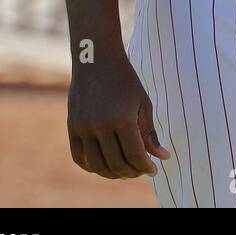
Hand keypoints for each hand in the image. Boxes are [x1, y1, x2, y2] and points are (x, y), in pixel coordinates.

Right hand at [67, 50, 169, 178]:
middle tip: (141, 171)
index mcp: (122, 118)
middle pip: (116, 163)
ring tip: (125, 170)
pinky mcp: (72, 127)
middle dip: (132, 172)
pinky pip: (80, 157)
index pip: (135, 154)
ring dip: (113, 173)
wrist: (97, 60)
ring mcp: (83, 127)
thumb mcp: (142, 104)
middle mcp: (100, 125)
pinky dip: (92, 167)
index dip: (145, 167)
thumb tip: (163, 158)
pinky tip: (105, 165)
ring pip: (97, 165)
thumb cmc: (125, 81)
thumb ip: (149, 133)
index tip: (153, 170)